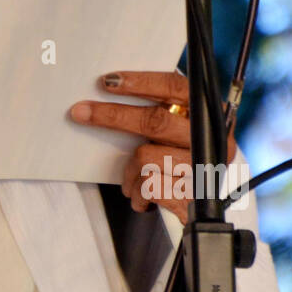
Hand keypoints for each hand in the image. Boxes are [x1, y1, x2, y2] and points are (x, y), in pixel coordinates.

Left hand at [69, 70, 236, 223]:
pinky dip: (137, 193)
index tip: (107, 81)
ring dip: (129, 171)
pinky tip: (141, 196)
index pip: (174, 88)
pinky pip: (148, 186)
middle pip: (155, 121)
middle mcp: (210, 139)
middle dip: (112, 116)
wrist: (200, 211)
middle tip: (81, 112)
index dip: (140, 82)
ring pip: (146, 158)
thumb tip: (109, 90)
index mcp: (207, 114)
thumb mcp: (177, 132)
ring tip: (132, 180)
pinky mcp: (193, 196)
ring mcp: (203, 168)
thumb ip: (158, 111)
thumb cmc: (178, 162)